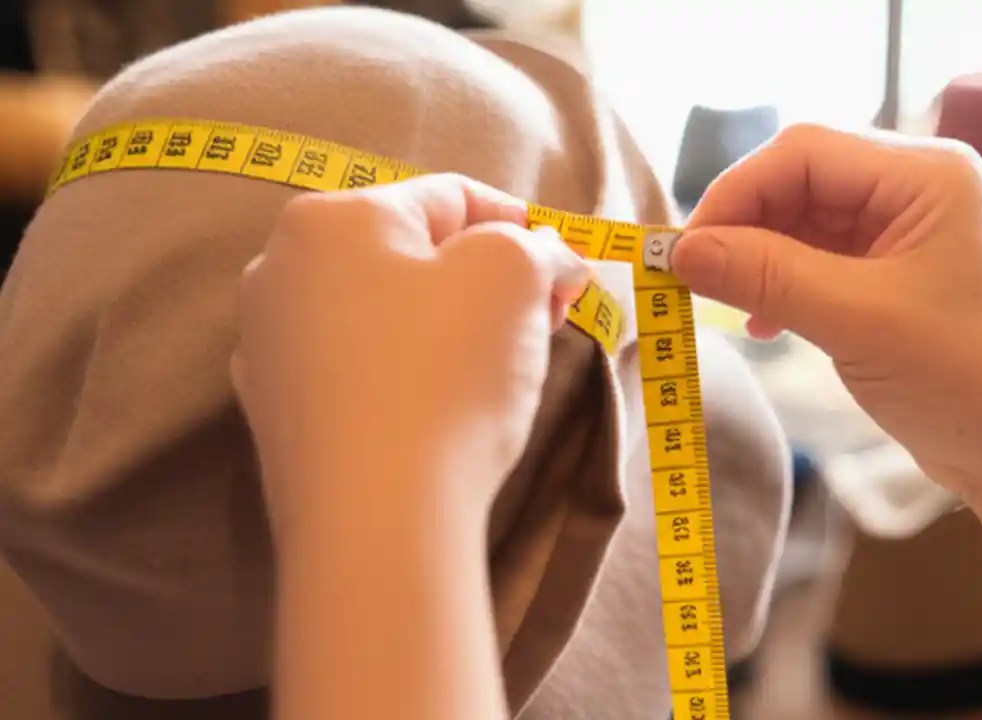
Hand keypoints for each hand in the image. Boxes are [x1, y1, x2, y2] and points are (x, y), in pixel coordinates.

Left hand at [233, 174, 588, 536]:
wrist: (376, 521)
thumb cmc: (446, 375)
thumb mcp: (512, 275)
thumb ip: (535, 245)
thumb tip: (545, 255)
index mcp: (331, 217)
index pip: (449, 196)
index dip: (521, 224)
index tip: (564, 270)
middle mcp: (278, 270)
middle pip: (409, 253)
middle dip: (484, 279)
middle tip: (543, 319)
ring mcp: (267, 347)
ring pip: (381, 312)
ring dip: (445, 325)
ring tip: (499, 367)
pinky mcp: (276, 416)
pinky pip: (356, 370)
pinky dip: (403, 373)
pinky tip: (439, 408)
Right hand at [673, 124, 981, 494]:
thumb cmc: (968, 378)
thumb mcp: (856, 320)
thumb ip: (764, 276)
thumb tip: (680, 251)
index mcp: (926, 174)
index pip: (804, 152)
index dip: (736, 193)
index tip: (686, 248)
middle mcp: (919, 191)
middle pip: (802, 183)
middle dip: (745, 228)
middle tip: (694, 278)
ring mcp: (909, 236)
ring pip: (806, 225)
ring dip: (760, 261)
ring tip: (729, 307)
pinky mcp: (898, 280)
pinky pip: (822, 263)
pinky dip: (785, 287)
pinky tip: (765, 323)